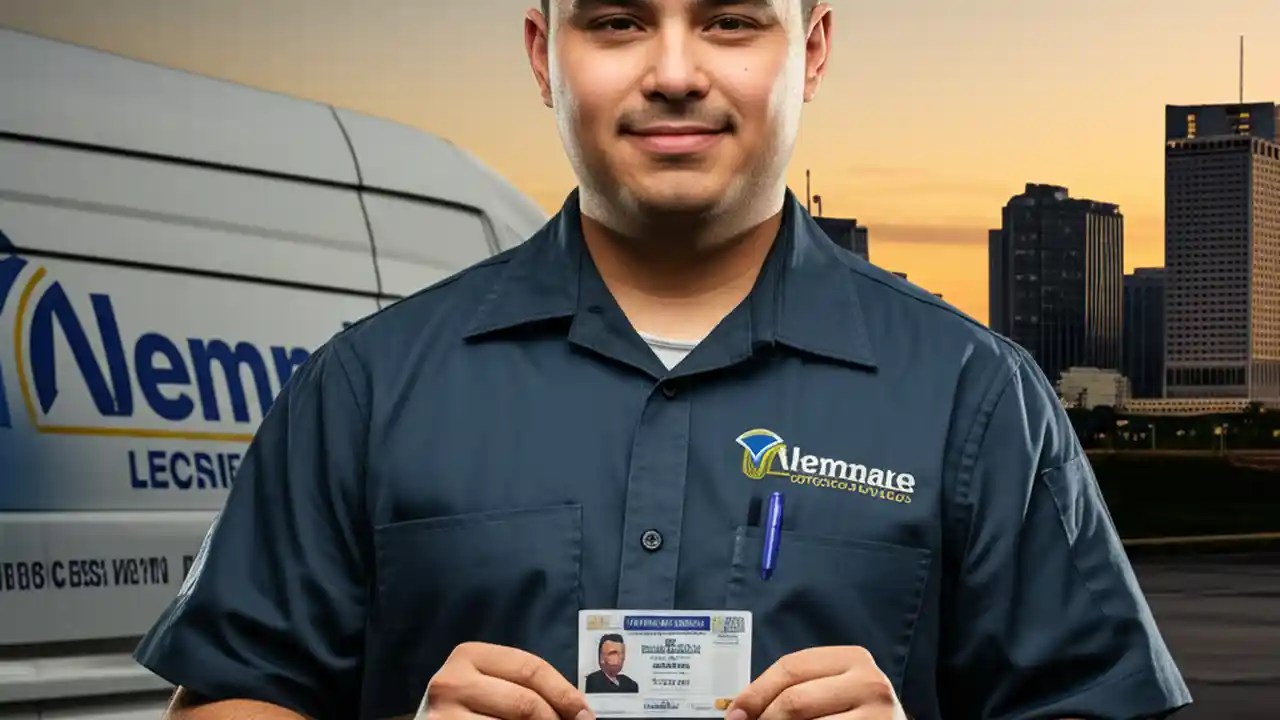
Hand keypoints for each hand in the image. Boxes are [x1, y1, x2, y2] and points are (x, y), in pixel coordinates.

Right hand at [418, 641, 594, 719]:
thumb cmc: (469, 703)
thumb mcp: (492, 683)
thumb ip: (525, 686)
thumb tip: (579, 711)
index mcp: (469, 655)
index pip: (531, 668)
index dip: (565, 693)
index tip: (586, 715)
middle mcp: (452, 682)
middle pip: (525, 703)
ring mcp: (444, 715)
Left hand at [725, 646, 907, 719]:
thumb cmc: (856, 710)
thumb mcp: (831, 688)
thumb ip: (795, 689)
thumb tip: (741, 710)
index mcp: (852, 658)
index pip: (790, 668)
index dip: (755, 693)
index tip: (734, 715)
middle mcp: (869, 683)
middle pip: (794, 701)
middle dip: (764, 719)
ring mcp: (877, 716)